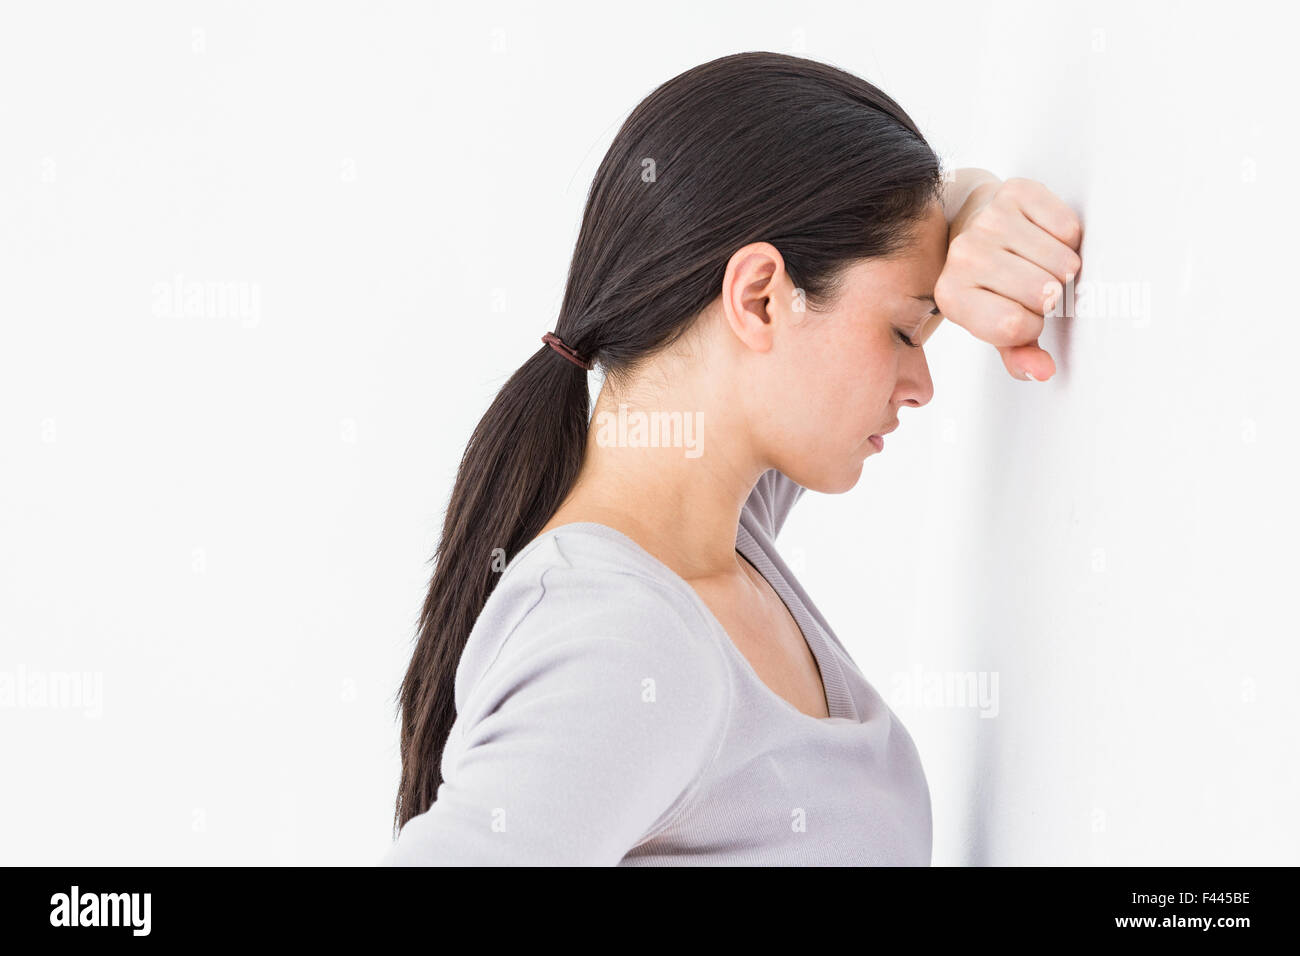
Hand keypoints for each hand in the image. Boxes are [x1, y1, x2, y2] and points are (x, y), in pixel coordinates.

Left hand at [934, 176, 1082, 380]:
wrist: (970, 222)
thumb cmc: (987, 282)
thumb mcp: (994, 324)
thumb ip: (1017, 354)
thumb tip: (1042, 371)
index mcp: (951, 296)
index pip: (1016, 327)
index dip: (1031, 326)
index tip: (1021, 313)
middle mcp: (963, 256)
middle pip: (1044, 294)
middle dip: (1048, 297)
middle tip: (1031, 285)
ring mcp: (988, 220)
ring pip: (1062, 263)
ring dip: (1061, 269)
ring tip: (1037, 263)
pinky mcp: (1015, 191)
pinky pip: (1070, 229)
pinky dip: (1068, 239)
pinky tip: (1043, 238)